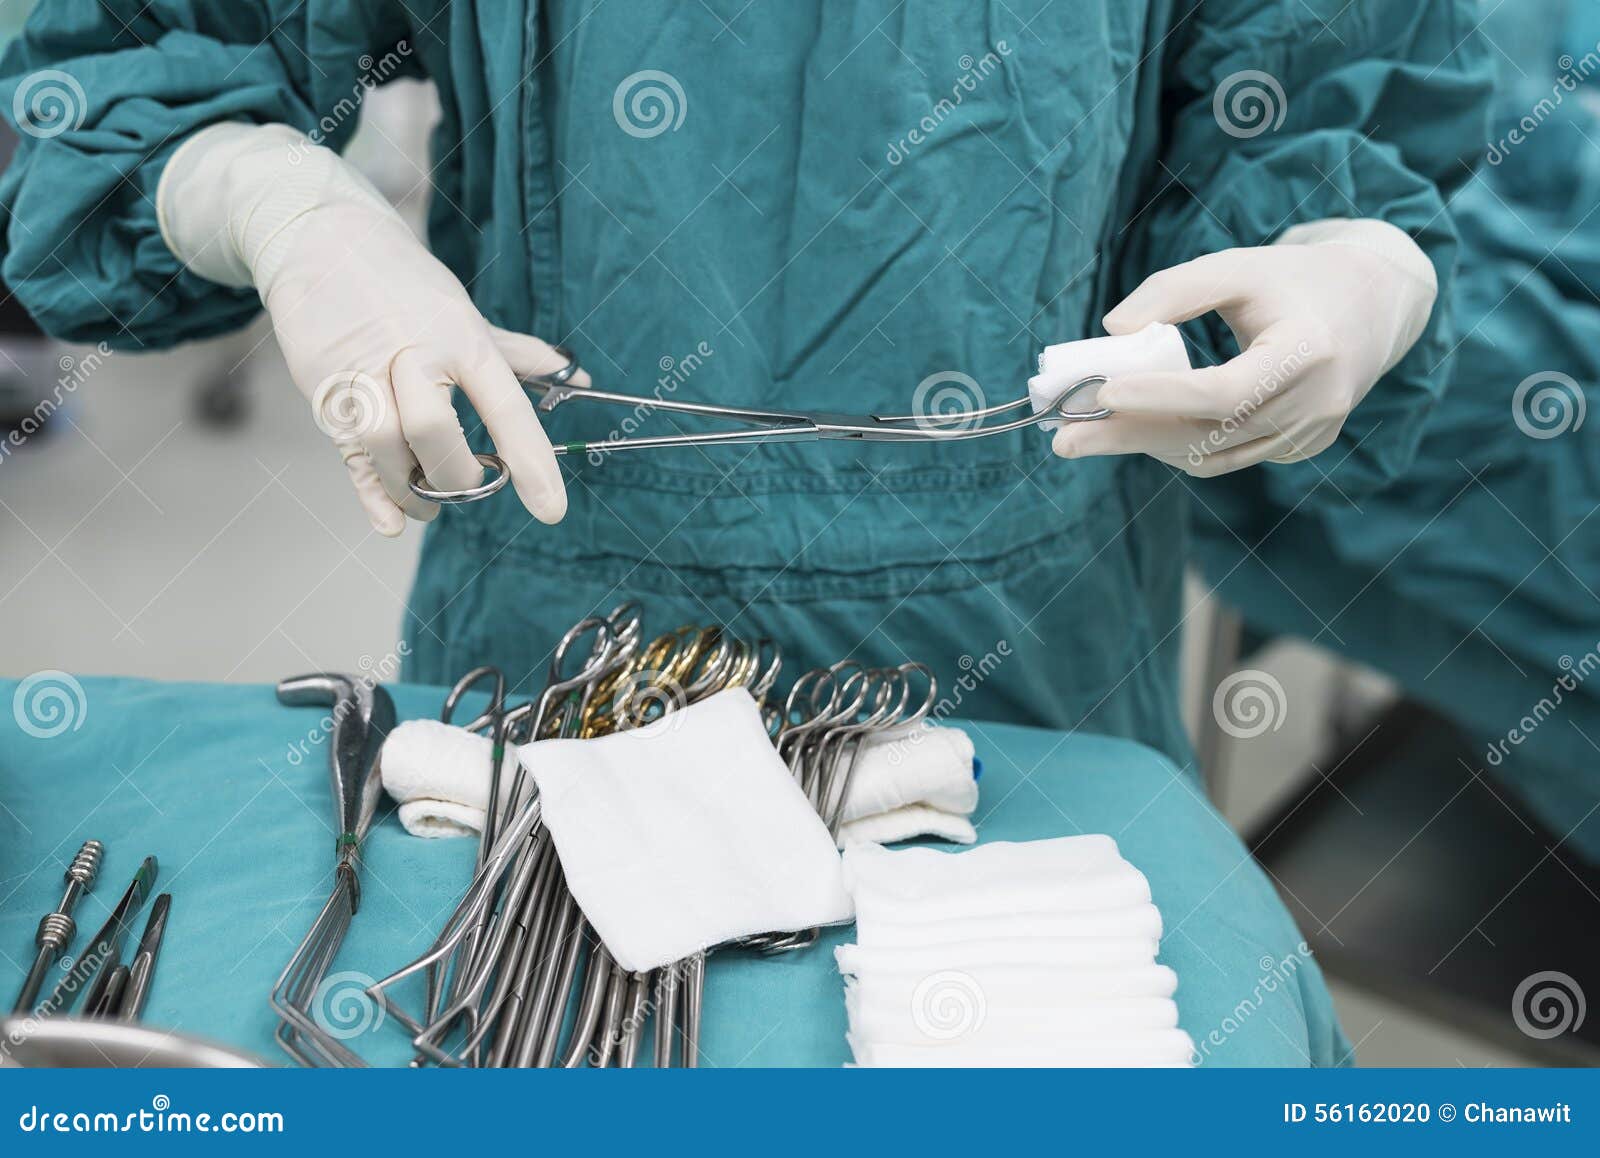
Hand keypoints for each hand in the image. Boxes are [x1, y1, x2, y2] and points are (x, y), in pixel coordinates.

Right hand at [263, 203, 585, 534]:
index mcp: (461, 335)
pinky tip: (392, 521)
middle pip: (435, 431)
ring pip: (387, 448)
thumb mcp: (465, 312)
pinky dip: (372, 495)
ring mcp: (362, 370)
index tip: (551, 510)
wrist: (320, 238)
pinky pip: (351, 455)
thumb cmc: (404, 284)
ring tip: (427, 502)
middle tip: (468, 484)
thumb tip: (578, 377)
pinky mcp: (325, 388)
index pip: (505, 406)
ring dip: (413, 490)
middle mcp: (412, 352)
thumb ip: (517, 354)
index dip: (532, 461)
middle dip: (457, 476)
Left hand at [1054, 219, 1436, 476]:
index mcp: (1308, 353)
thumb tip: (1111, 332)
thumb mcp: (1236, 266)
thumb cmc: (1294, 279)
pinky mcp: (1300, 449)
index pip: (1224, 391)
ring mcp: (1310, 436)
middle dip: (1128, 436)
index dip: (1161, 397)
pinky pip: (1225, 458)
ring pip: (1210, 455)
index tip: (1103, 391)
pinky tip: (1141, 427)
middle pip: (1205, 434)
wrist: (1375, 304)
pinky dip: (1178, 444)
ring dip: (1146, 443)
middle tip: (1062, 439)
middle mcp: (1315, 406)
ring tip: (1089, 430)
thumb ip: (1174, 290)